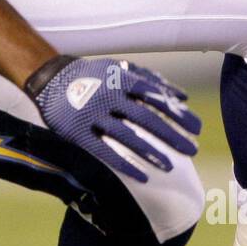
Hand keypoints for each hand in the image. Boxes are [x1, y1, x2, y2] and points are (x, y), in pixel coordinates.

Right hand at [25, 53, 199, 182]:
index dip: (177, 113)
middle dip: (171, 136)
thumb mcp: (119, 69)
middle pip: (146, 119)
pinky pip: (103, 152)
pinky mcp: (78, 133)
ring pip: (127, 137)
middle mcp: (108, 96)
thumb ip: (150, 79)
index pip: (156, 97)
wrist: (49, 78)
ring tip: (171, 167)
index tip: (196, 128)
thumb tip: (181, 95)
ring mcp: (92, 115)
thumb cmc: (92, 75)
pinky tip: (142, 176)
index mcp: (120, 79)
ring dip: (151, 152)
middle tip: (192, 150)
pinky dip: (124, 164)